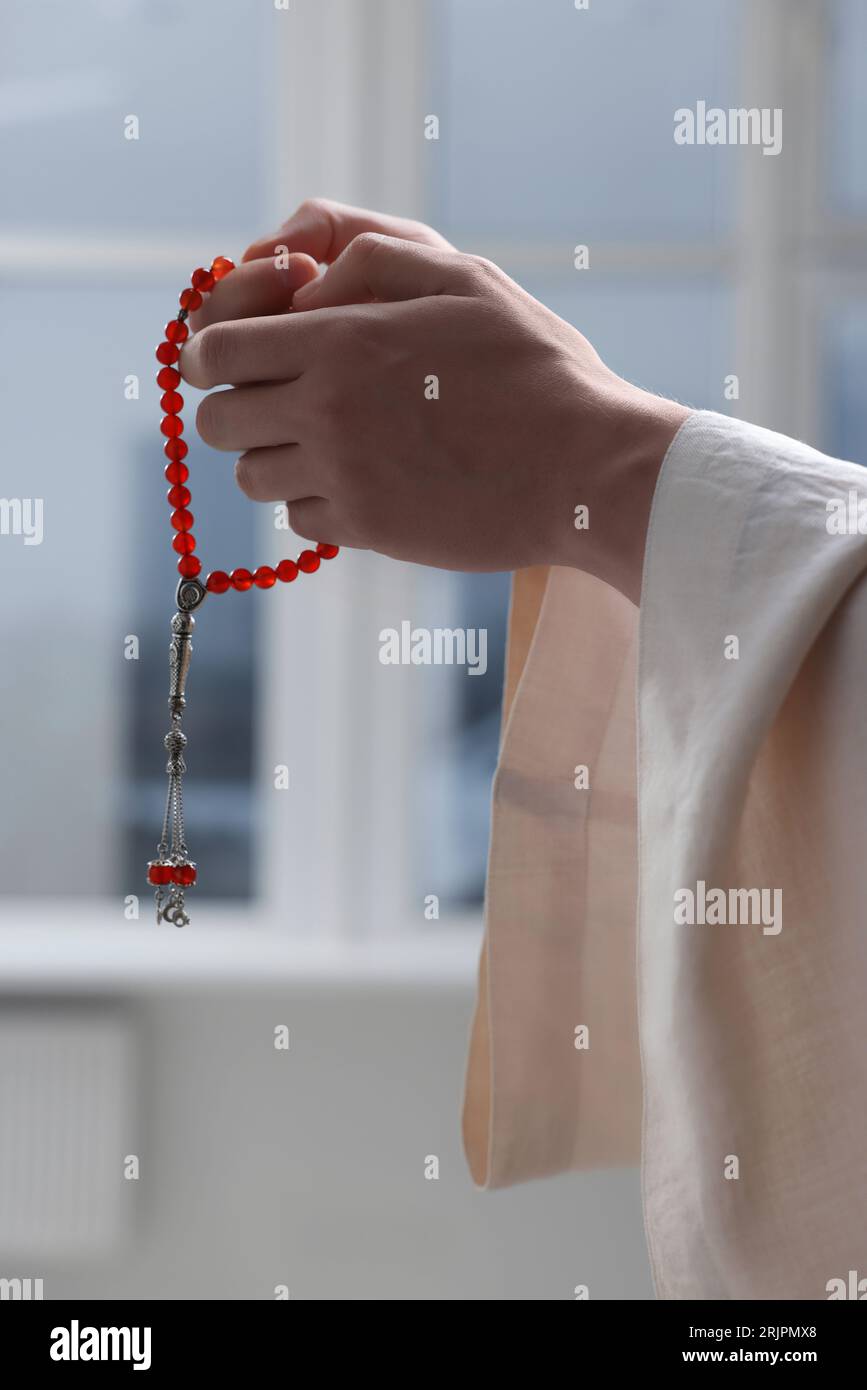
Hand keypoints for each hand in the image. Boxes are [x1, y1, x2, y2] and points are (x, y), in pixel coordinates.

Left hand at [182, 201, 687, 601]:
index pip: (215, 348)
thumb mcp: (464, 277)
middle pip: (218, 420)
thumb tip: (301, 282)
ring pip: (250, 477)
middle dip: (236, 405)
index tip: (230, 355)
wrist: (587, 468)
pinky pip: (299, 521)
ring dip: (274, 457)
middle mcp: (325, 412)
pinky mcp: (368, 531)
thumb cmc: (536, 367)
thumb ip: (372, 258)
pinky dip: (316, 503)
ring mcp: (343, 479)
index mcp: (340, 340)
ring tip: (327, 443)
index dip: (210, 351)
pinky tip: (362, 482)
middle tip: (279, 399)